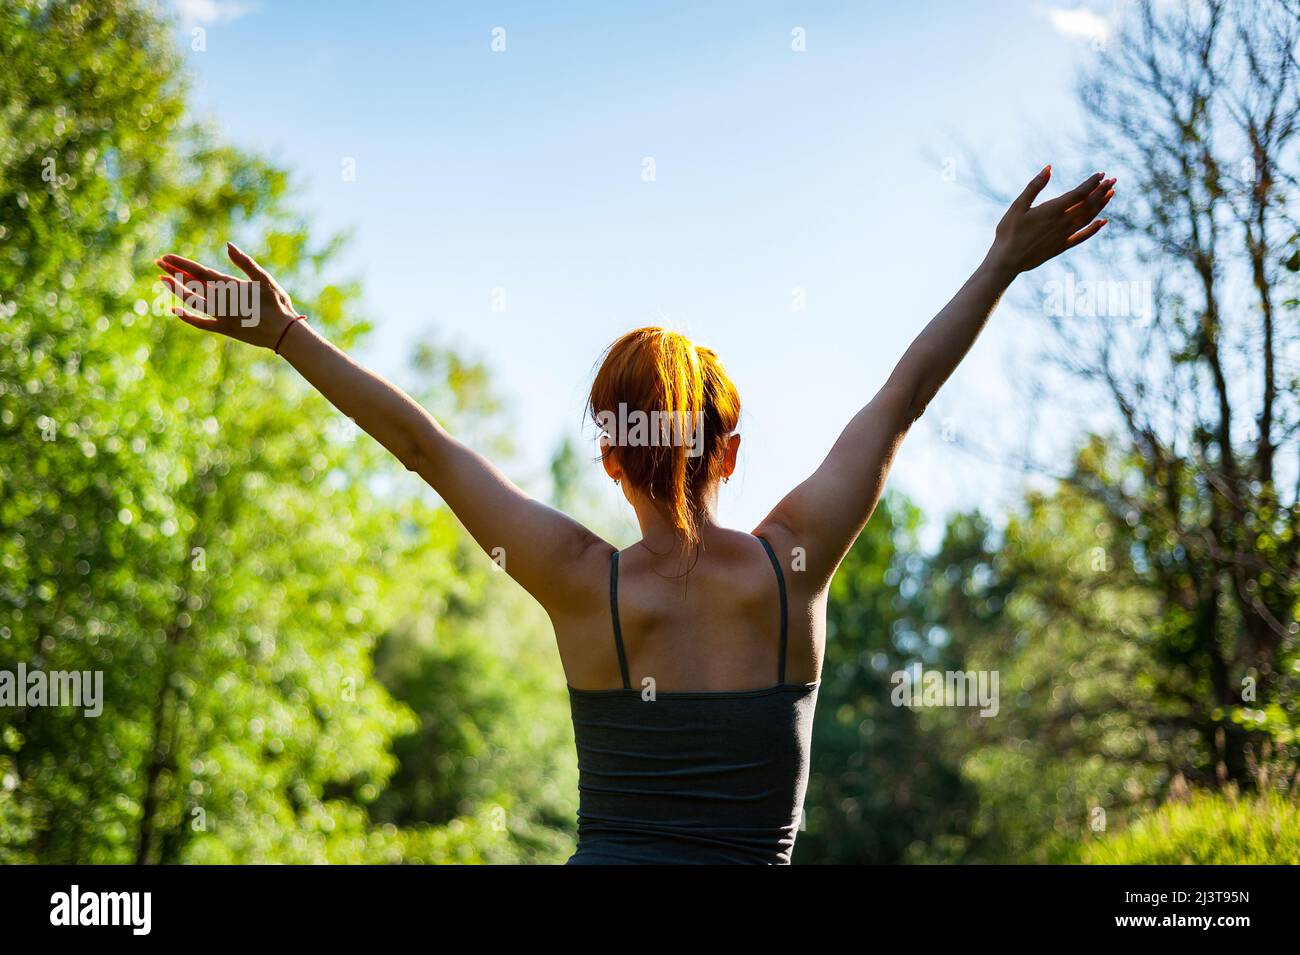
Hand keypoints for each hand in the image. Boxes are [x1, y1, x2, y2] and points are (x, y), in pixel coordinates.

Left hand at [156, 242, 299, 349]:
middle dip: (174, 272)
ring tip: (162, 280)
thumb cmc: (277, 304)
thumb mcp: (264, 279)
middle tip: (158, 263)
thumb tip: (228, 246)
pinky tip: (174, 310)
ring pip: (192, 301)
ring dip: (176, 290)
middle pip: (191, 284)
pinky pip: (201, 322)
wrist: (283, 333)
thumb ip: (245, 263)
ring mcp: (220, 315)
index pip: (199, 271)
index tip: (166, 257)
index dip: (181, 264)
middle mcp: (221, 300)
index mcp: (230, 286)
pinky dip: (187, 317)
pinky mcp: (223, 328)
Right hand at [987, 166, 1114, 274]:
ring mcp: (1064, 235)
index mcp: (1052, 210)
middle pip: (1088, 204)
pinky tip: (1103, 221)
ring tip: (1111, 194)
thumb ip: (1034, 187)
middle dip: (1101, 191)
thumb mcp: (1017, 206)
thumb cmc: (1008, 232)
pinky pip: (1083, 236)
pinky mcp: (1062, 246)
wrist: (1007, 261)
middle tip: (1113, 180)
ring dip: (1101, 205)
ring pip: (1088, 217)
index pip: (1079, 193)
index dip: (1091, 183)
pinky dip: (1094, 228)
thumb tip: (1048, 168)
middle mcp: (1062, 222)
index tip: (1101, 174)